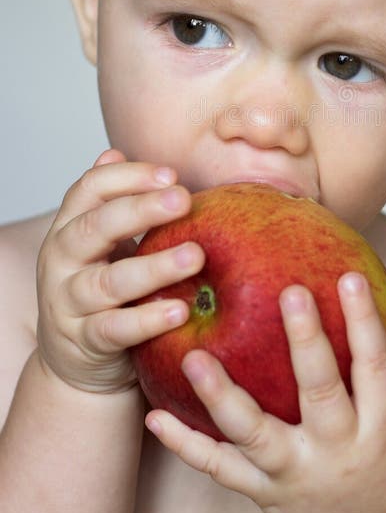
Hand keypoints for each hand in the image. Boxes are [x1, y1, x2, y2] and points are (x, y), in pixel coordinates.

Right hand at [36, 148, 203, 394]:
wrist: (76, 361)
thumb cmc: (102, 290)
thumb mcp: (105, 243)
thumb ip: (114, 202)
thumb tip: (114, 150)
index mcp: (70, 227)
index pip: (90, 188)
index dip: (129, 176)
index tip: (172, 174)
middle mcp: (62, 260)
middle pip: (96, 226)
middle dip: (140, 209)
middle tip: (184, 199)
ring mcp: (69, 302)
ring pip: (108, 281)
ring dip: (154, 267)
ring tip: (195, 256)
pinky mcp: (84, 342)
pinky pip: (115, 330)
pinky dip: (147, 320)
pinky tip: (180, 311)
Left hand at [145, 272, 385, 512]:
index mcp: (379, 430)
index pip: (374, 368)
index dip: (364, 322)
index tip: (349, 276)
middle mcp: (335, 451)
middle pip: (320, 392)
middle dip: (305, 341)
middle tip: (289, 291)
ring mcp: (293, 474)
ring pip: (254, 435)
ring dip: (222, 396)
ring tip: (193, 357)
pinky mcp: (263, 493)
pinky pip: (220, 470)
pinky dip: (187, 446)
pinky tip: (156, 418)